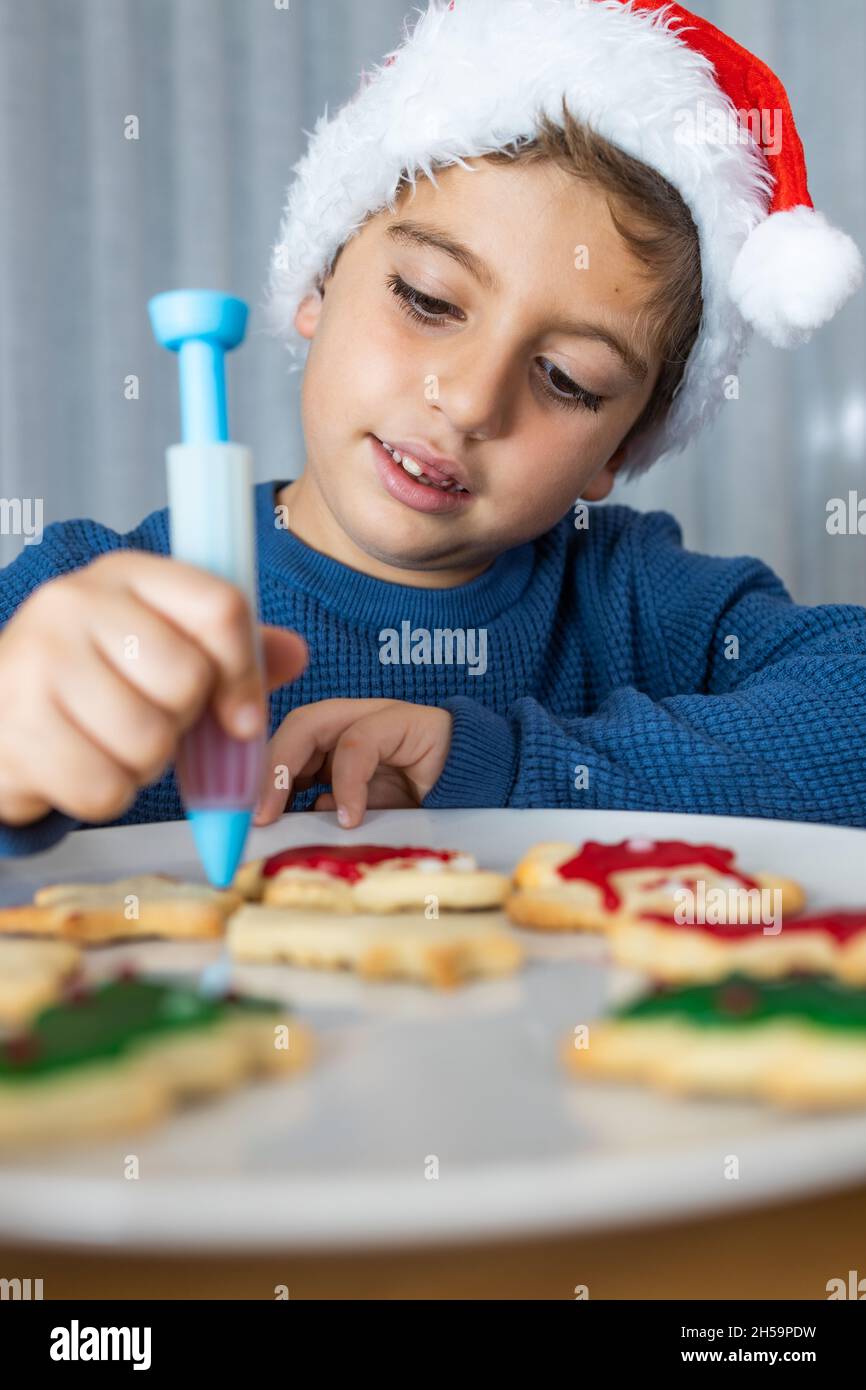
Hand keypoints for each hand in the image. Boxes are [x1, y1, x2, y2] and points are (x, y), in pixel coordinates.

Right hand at [0, 551, 306, 825]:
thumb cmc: (91, 679)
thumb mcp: (158, 647)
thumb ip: (228, 651)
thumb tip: (295, 654)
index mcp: (126, 574)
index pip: (220, 605)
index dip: (244, 671)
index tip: (240, 716)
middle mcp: (75, 602)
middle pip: (188, 679)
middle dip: (182, 722)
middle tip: (149, 720)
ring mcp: (38, 661)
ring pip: (149, 741)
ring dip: (144, 765)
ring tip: (112, 744)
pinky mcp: (15, 727)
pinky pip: (104, 788)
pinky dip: (107, 794)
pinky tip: (82, 766)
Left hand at [253, 698, 452, 827]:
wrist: (486, 784)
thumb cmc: (425, 799)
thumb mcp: (368, 812)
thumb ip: (331, 810)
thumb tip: (291, 820)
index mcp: (335, 742)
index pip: (285, 745)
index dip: (259, 775)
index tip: (241, 816)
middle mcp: (349, 720)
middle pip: (291, 727)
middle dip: (265, 769)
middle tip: (256, 815)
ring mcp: (377, 715)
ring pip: (314, 723)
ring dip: (288, 769)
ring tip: (278, 813)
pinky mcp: (405, 720)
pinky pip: (361, 742)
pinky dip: (348, 780)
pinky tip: (350, 815)